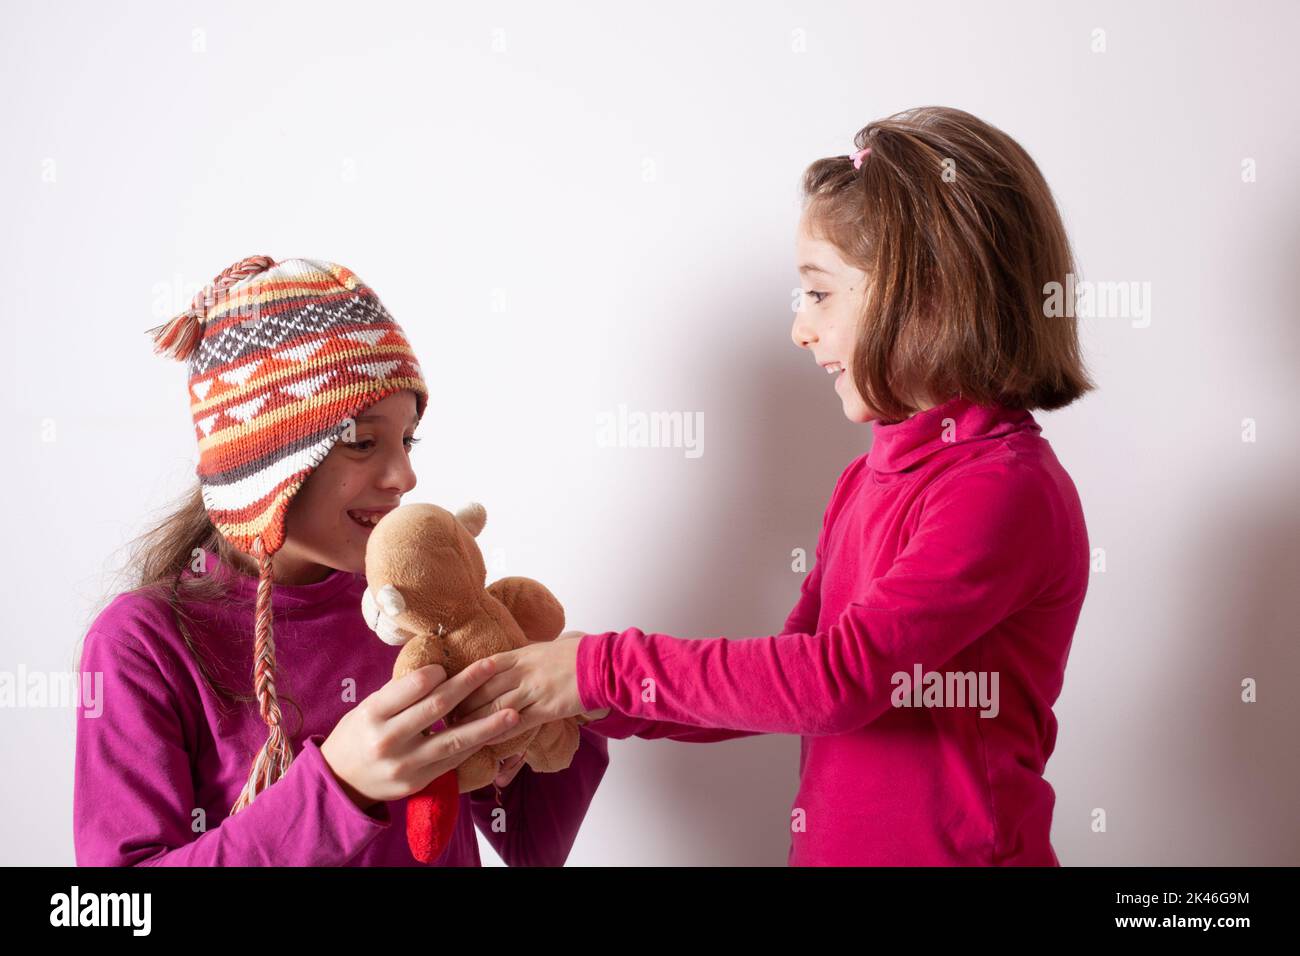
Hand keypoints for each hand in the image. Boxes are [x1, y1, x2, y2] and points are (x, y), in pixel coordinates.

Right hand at [320, 661, 522, 810]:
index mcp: (373, 714)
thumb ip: (400, 694)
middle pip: (439, 707)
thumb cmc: (357, 735)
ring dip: (488, 725)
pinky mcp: (419, 783)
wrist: (339, 782)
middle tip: (493, 666)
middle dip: (470, 684)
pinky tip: (494, 735)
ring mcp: (406, 765)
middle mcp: (389, 740)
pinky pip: (453, 761)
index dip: (438, 672)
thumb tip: (438, 669)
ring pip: (454, 740)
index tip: (449, 666)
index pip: (415, 686)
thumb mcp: (367, 708)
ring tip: (514, 712)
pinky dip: (475, 746)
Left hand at [451, 631, 595, 736]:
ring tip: (459, 732)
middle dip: (462, 704)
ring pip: (495, 707)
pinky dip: (499, 732)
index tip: (449, 690)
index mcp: (521, 654)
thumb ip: (526, 655)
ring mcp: (534, 690)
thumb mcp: (546, 646)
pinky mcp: (546, 709)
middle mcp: (523, 671)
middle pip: (483, 688)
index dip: (464, 680)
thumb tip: (512, 660)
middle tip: (445, 717)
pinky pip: (517, 723)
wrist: (603, 664)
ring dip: (475, 721)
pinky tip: (486, 741)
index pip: (483, 667)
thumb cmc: (578, 652)